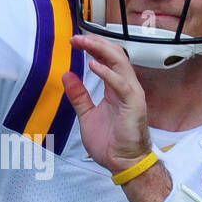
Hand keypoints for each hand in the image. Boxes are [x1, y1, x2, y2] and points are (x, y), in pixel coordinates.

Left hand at [62, 33, 150, 173]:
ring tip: (85, 43)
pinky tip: (94, 65)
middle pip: (115, 55)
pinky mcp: (134, 104)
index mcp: (116, 88)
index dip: (93, 47)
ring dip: (101, 51)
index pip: (107, 59)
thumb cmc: (110, 143)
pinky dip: (107, 73)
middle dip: (96, 43)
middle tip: (77, 38)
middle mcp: (126, 87)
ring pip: (120, 63)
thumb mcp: (87, 115)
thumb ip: (79, 96)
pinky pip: (121, 84)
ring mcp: (131, 94)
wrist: (122, 163)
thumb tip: (68, 76)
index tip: (76, 41)